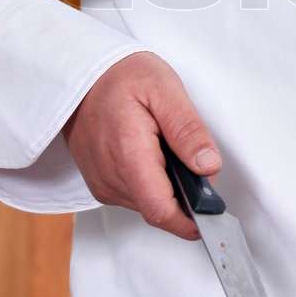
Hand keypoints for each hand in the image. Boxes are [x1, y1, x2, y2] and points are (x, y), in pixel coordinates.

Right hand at [63, 51, 220, 239]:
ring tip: (167, 147)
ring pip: (149, 203)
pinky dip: (152, 181)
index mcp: (128, 154)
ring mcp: (102, 183)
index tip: (214, 216)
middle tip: (192, 155)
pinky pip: (136, 195)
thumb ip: (188, 130)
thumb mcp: (164, 89)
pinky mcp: (101, 184)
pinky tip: (153, 154)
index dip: (191, 221)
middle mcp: (110, 177)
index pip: (161, 209)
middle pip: (160, 208)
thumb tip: (209, 167)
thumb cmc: (121, 76)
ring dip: (168, 186)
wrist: (81, 75)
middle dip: (185, 194)